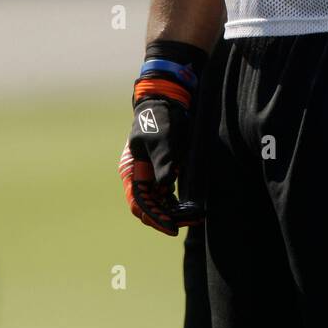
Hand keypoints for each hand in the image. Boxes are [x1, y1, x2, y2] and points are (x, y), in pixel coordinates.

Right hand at [120, 41, 206, 235]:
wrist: (168, 100)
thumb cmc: (161, 117)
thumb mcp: (162, 138)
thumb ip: (163, 161)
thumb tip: (166, 185)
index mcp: (132, 170)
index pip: (140, 202)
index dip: (154, 216)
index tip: (170, 227)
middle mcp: (140, 176)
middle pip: (150, 206)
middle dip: (167, 218)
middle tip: (189, 222)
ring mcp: (151, 174)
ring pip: (160, 203)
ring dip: (175, 212)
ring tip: (195, 217)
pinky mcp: (164, 170)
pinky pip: (169, 195)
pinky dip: (179, 203)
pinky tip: (193, 208)